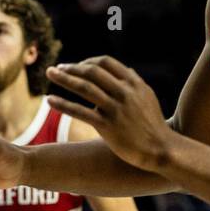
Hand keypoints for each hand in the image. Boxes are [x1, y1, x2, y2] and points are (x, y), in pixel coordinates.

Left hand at [46, 57, 175, 171]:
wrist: (160, 149)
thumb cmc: (152, 123)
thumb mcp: (147, 97)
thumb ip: (135, 81)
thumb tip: (125, 69)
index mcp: (133, 83)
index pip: (105, 62)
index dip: (87, 61)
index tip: (76, 65)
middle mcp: (124, 93)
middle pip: (92, 71)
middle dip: (72, 67)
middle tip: (56, 68)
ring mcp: (115, 109)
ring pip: (84, 88)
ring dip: (64, 78)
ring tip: (50, 73)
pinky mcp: (107, 126)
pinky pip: (80, 112)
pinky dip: (63, 104)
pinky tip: (49, 100)